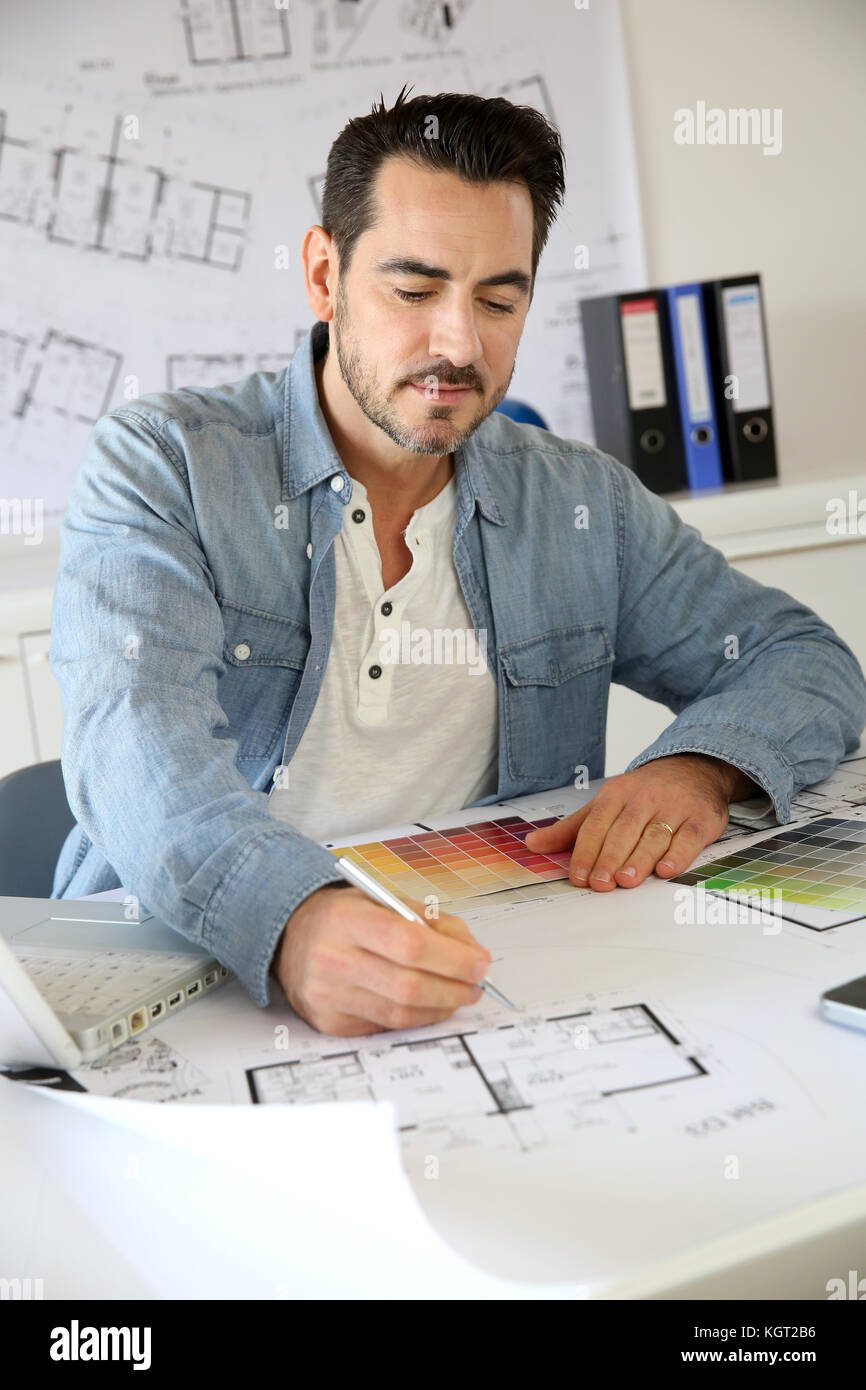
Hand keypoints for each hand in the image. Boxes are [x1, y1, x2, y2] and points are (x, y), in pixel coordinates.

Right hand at [270, 884, 491, 1035]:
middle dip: (453, 989)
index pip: (409, 944)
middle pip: (408, 986)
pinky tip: (425, 1005)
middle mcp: (332, 958)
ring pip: (399, 1014)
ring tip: (457, 996)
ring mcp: (328, 995)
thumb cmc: (346, 917)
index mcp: (347, 919)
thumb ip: (434, 923)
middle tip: (475, 985)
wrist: (292, 936)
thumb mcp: (386, 901)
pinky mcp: (329, 1022)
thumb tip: (474, 956)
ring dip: (440, 1008)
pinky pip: (385, 1026)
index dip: (452, 959)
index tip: (479, 964)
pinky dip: (414, 1018)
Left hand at [524, 753, 749, 890]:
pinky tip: (666, 870)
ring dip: (639, 859)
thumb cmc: (642, 794)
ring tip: (626, 881)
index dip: (586, 850)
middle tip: (600, 883)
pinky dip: (679, 854)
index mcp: (616, 793)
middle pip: (624, 830)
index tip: (578, 876)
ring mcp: (675, 807)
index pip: (597, 823)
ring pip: (654, 835)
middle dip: (610, 857)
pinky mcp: (701, 819)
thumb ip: (571, 829)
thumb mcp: (605, 804)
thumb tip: (532, 844)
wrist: (693, 768)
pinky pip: (689, 838)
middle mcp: (645, 798)